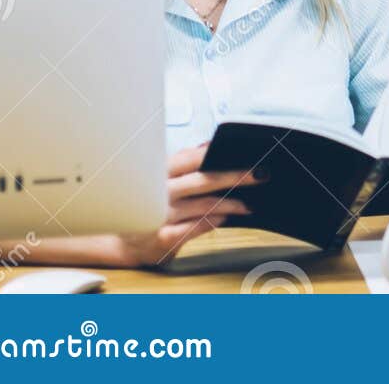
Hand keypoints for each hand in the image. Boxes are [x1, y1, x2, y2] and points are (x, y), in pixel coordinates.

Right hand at [111, 144, 259, 266]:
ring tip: (248, 204)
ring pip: (205, 205)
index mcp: (160, 172)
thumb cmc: (151, 206)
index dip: (216, 153)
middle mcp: (160, 192)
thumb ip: (184, 164)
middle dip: (236, 176)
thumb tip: (210, 145)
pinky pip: (197, 227)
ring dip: (231, 204)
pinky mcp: (164, 238)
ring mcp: (161, 216)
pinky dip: (214, 222)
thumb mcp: (162, 180)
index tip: (244, 151)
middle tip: (261, 174)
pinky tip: (225, 219)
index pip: (190, 157)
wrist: (127, 243)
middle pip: (204, 180)